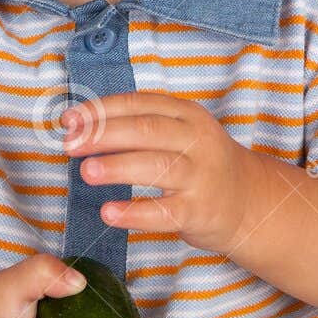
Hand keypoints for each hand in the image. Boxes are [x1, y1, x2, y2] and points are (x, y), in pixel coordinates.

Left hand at [61, 90, 268, 254]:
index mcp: (187, 115)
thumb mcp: (182, 132)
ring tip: (86, 171)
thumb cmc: (201, 164)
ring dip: (118, 168)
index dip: (101, 110)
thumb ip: (141, 126)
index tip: (69, 120)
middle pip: (146, 130)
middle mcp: (196, 141)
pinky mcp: (198, 211)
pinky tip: (109, 213)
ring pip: (156, 167)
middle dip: (103, 134)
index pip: (139, 104)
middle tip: (70, 144)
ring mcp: (200, 177)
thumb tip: (81, 127)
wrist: (248, 201)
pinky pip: (164, 212)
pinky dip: (134, 212)